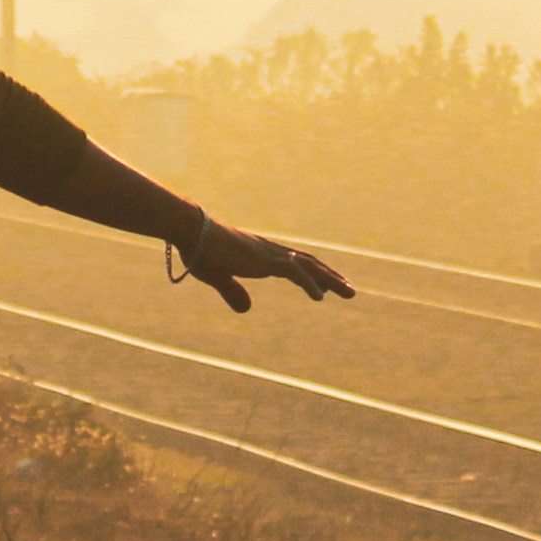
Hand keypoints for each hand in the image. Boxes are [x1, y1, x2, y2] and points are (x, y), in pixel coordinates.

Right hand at [173, 214, 352, 314]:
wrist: (190, 231)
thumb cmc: (199, 249)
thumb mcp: (218, 276)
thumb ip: (232, 291)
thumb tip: (246, 309)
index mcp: (259, 254)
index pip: (294, 264)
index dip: (313, 274)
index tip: (328, 284)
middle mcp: (269, 252)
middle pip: (308, 264)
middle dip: (330, 277)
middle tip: (349, 289)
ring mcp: (268, 254)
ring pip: (308, 267)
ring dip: (330, 280)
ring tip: (350, 292)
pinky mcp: (264, 259)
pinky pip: (294, 272)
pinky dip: (310, 284)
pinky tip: (321, 298)